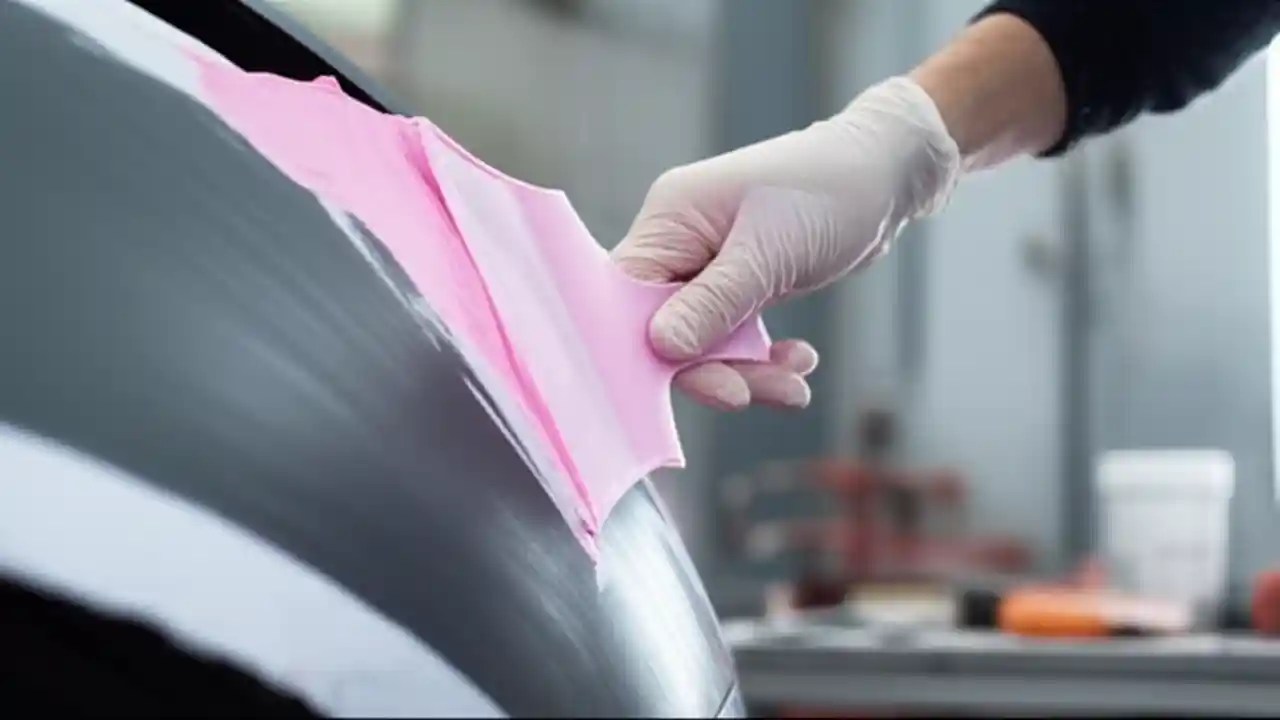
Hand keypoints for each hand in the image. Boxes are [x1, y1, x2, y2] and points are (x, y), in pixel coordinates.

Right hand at [612, 77, 960, 410]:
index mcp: (671, 219)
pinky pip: (737, 337)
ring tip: (794, 386)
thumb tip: (661, 348)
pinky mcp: (742, 284)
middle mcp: (681, 243)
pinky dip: (766, 359)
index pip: (628, 295)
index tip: (682, 385)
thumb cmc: (827, 193)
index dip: (644, 346)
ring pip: (707, 342)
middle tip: (749, 395)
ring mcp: (711, 265)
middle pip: (668, 327)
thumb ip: (713, 302)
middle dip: (711, 368)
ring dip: (748, 371)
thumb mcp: (768, 252)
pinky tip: (800, 361)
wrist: (887, 176)